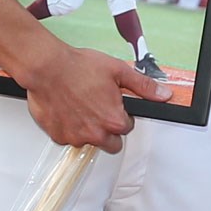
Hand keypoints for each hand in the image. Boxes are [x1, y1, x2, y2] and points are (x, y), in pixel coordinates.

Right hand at [18, 43, 171, 152]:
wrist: (47, 67)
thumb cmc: (79, 67)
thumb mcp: (118, 71)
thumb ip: (144, 86)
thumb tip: (164, 95)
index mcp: (114, 120)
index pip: (126, 127)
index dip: (120, 114)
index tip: (112, 104)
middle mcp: (96, 134)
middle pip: (111, 143)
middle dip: (107, 129)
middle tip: (97, 107)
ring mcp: (76, 137)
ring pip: (88, 140)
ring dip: (87, 128)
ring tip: (79, 104)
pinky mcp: (58, 137)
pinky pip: (68, 137)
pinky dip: (68, 127)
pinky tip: (66, 108)